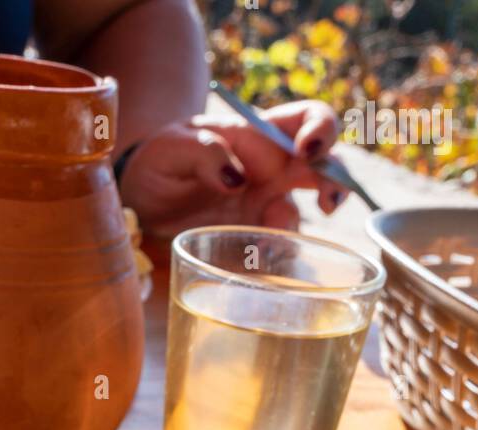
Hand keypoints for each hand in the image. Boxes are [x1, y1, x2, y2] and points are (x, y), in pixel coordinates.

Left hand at [118, 102, 345, 238]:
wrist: (141, 204)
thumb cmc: (160, 163)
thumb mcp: (170, 149)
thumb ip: (203, 152)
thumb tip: (235, 177)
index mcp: (258, 135)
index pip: (307, 118)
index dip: (321, 129)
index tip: (308, 151)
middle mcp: (272, 169)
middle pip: (325, 167)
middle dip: (337, 182)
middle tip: (326, 204)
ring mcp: (265, 206)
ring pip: (301, 215)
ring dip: (295, 230)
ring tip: (270, 242)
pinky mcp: (252, 239)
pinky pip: (276, 249)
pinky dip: (274, 258)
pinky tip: (257, 262)